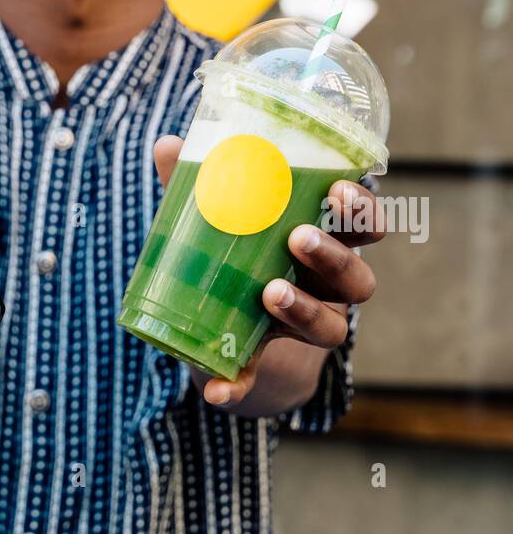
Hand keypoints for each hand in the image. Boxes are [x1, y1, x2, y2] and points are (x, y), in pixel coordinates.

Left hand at [153, 136, 384, 409]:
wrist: (219, 326)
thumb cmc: (234, 248)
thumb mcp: (218, 213)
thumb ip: (200, 181)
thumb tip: (168, 144)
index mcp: (326, 239)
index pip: (364, 224)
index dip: (362, 210)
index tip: (337, 191)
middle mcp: (328, 288)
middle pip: (358, 277)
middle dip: (333, 256)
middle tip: (298, 237)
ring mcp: (304, 327)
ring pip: (330, 328)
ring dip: (304, 310)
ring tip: (271, 292)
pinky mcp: (266, 364)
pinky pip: (258, 378)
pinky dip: (237, 384)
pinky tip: (217, 388)